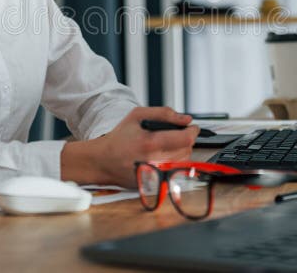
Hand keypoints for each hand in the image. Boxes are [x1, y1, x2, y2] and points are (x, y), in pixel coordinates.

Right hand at [60, 106, 198, 187]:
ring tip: (167, 145)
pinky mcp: (156, 185)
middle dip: (186, 140)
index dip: (192, 131)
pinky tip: (162, 156)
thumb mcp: (137, 115)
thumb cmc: (119, 138)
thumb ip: (164, 113)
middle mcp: (155, 162)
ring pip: (184, 161)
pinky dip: (174, 162)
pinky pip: (175, 172)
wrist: (103, 161)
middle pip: (187, 150)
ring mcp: (156, 176)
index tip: (192, 127)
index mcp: (150, 143)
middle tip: (176, 134)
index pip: (185, 139)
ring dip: (181, 151)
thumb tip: (186, 119)